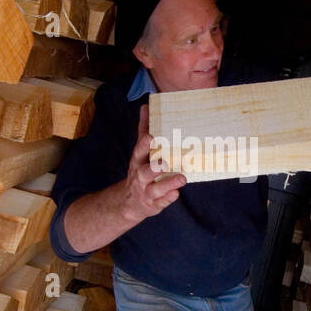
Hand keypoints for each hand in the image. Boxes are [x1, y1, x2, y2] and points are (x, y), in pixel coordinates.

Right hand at [120, 105, 186, 220]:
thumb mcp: (139, 153)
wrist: (128, 202)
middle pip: (145, 172)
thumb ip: (143, 131)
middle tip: (165, 162)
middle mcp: (140, 177)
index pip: (139, 152)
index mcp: (138, 162)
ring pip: (155, 188)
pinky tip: (176, 193)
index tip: (151, 137)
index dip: (144, 145)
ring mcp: (146, 191)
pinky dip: (168, 198)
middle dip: (154, 167)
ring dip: (168, 183)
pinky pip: (161, 202)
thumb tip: (145, 106)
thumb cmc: (139, 171)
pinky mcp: (154, 204)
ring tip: (181, 178)